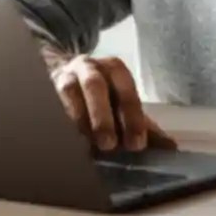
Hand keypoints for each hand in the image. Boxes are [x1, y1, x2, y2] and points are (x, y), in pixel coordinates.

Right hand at [45, 51, 177, 152]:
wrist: (64, 72)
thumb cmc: (100, 94)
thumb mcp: (123, 103)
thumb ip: (144, 125)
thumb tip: (170, 148)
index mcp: (113, 68)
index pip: (125, 88)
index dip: (132, 116)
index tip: (136, 143)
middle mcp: (88, 66)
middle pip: (95, 85)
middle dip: (102, 115)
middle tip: (108, 144)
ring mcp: (63, 75)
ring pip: (67, 91)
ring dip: (76, 118)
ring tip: (84, 144)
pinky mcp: (44, 88)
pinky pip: (49, 102)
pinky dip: (55, 118)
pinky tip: (62, 138)